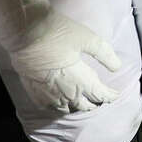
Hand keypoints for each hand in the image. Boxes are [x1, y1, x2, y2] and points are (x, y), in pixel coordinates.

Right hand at [0, 0, 121, 113]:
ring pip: (65, 109)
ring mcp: (47, 95)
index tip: (116, 95)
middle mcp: (64, 93)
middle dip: (93, 103)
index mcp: (80, 82)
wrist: (25, 31)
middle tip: (100, 99)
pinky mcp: (33, 91)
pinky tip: (59, 101)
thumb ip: (104, 54)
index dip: (109, 96)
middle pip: (83, 106)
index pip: (99, 95)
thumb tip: (117, 67)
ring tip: (81, 101)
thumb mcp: (87, 38)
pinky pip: (48, 107)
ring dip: (75, 107)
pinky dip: (57, 106)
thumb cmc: (58, 32)